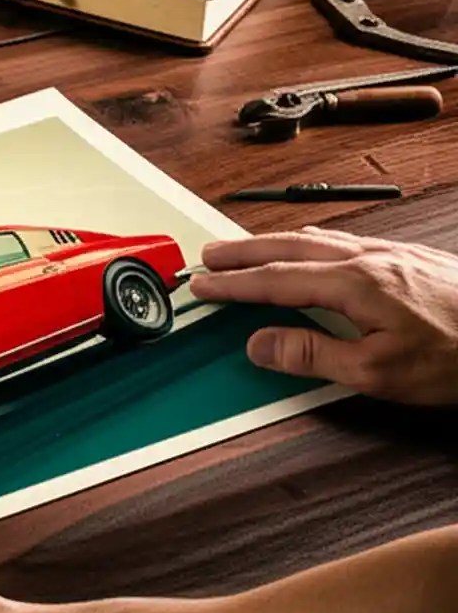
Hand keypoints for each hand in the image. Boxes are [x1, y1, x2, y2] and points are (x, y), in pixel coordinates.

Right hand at [189, 226, 457, 405]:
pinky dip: (309, 244)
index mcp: (354, 285)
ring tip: (246, 250)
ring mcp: (392, 255)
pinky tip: (312, 252)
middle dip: (244, 252)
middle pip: (289, 248)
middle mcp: (370, 260)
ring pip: (317, 239)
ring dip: (274, 244)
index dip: (234, 284)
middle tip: (208, 256)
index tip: (201, 285)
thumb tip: (260, 345)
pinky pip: (344, 241)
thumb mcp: (377, 373)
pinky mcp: (411, 259)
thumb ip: (312, 355)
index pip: (275, 281)